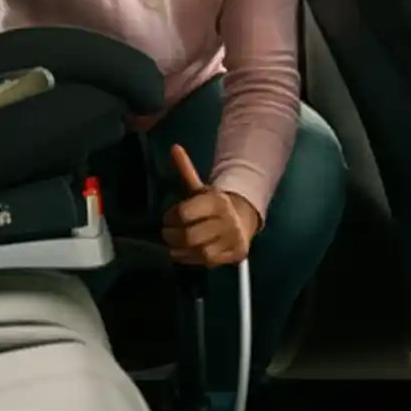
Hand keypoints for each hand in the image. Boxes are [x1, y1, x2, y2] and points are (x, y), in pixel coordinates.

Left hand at [161, 144, 259, 266]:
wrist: (242, 218)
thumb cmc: (213, 205)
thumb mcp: (199, 187)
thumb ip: (186, 169)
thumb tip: (174, 147)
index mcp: (217, 201)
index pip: (184, 213)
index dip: (170, 217)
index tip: (168, 218)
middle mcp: (227, 220)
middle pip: (188, 235)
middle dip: (172, 236)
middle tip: (167, 234)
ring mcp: (232, 239)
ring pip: (197, 251)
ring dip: (180, 249)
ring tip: (175, 244)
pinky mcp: (234, 255)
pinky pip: (206, 262)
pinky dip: (191, 258)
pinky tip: (186, 252)